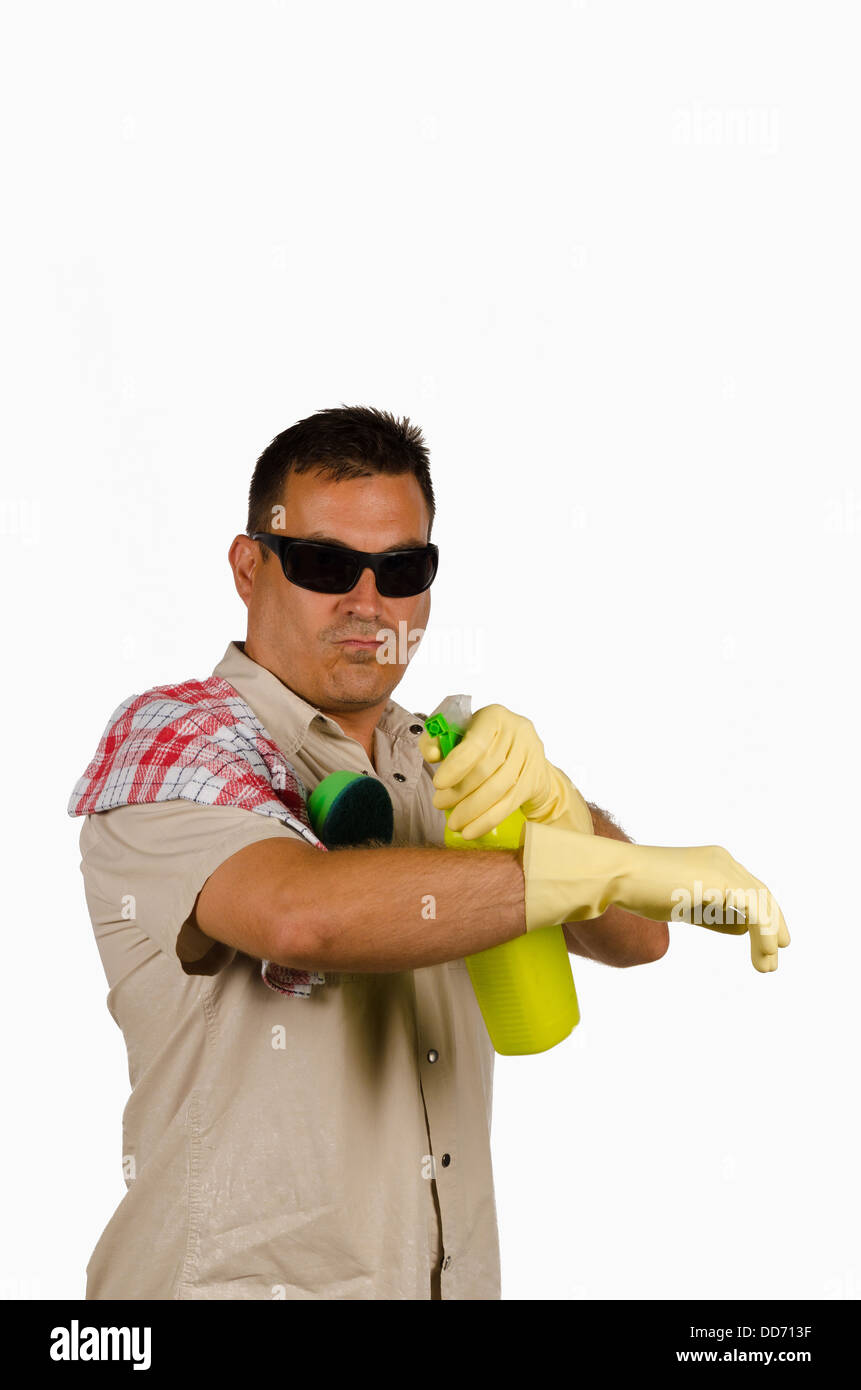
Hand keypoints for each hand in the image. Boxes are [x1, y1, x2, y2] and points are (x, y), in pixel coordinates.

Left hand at [420, 702, 593, 839]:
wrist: (523, 754)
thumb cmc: (483, 743)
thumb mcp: (460, 734)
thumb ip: (439, 740)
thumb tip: (432, 754)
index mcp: (495, 716)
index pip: (475, 744)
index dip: (455, 766)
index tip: (438, 783)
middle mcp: (518, 732)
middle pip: (485, 769)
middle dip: (458, 792)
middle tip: (438, 804)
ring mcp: (531, 756)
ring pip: (498, 789)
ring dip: (471, 810)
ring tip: (453, 822)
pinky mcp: (536, 779)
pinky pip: (509, 804)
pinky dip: (487, 821)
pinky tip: (470, 832)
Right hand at [521, 823, 790, 972]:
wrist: (619, 874)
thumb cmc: (639, 889)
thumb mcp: (682, 904)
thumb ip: (712, 914)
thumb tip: (742, 928)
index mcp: (713, 861)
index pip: (747, 888)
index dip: (761, 915)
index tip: (767, 942)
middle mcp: (723, 861)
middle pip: (760, 894)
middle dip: (772, 926)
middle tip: (774, 957)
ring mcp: (723, 869)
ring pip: (761, 904)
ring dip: (768, 938)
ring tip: (767, 966)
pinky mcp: (722, 883)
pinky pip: (755, 912)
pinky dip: (763, 936)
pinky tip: (762, 956)